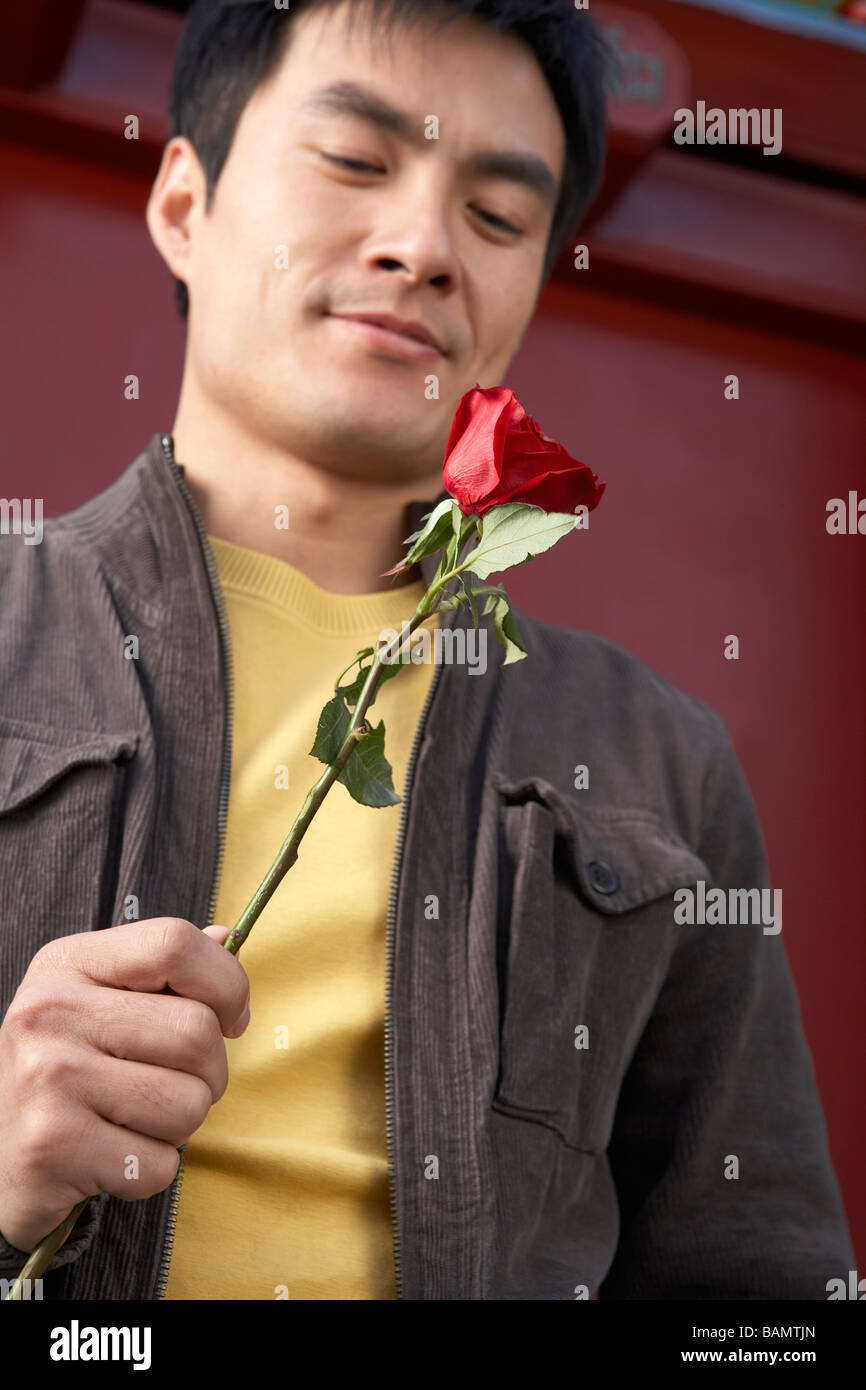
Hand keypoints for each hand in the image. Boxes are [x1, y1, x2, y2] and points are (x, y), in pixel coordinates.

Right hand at [0, 918, 248, 1252]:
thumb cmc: (67, 1071)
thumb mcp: (102, 1000)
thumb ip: (165, 969)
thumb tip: (227, 941)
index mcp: (68, 963)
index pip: (174, 943)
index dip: (226, 982)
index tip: (231, 1017)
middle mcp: (50, 1011)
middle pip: (197, 1032)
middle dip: (209, 1072)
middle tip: (173, 1084)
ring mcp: (47, 1078)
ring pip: (188, 1104)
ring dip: (179, 1126)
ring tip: (135, 1119)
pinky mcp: (51, 1146)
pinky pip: (159, 1164)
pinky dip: (150, 1169)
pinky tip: (111, 1156)